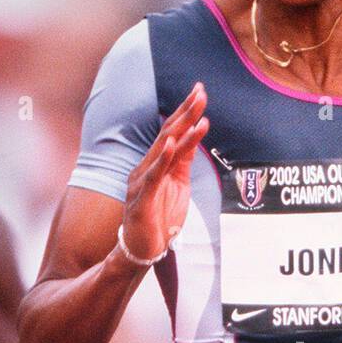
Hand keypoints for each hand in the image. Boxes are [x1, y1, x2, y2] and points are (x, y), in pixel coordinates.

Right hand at [122, 82, 208, 259]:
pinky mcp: (141, 200)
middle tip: (200, 92)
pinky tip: (173, 144)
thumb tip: (196, 134)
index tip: (200, 92)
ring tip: (195, 113)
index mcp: (154, 164)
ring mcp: (141, 183)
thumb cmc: (159, 218)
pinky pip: (153, 176)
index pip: (172, 132)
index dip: (186, 112)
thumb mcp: (178, 185)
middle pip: (167, 135)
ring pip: (162, 152)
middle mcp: (144, 168)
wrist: (143, 251)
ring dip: (180, 131)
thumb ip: (183, 161)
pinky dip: (163, 159)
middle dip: (185, 113)